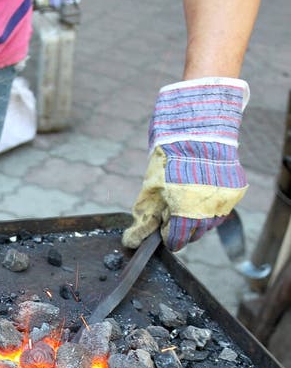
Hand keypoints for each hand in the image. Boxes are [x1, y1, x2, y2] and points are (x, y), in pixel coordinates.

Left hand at [122, 78, 248, 251]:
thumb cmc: (170, 155)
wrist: (201, 126)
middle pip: (192, 236)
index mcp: (184, 212)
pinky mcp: (235, 192)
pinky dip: (209, 206)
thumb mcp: (150, 186)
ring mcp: (223, 202)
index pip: (175, 241)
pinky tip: (201, 190)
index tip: (161, 226)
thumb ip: (144, 217)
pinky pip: (220, 210)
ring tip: (187, 197)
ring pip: (208, 225)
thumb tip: (132, 241)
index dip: (165, 235)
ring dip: (196, 219)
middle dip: (180, 227)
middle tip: (172, 208)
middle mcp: (207, 211)